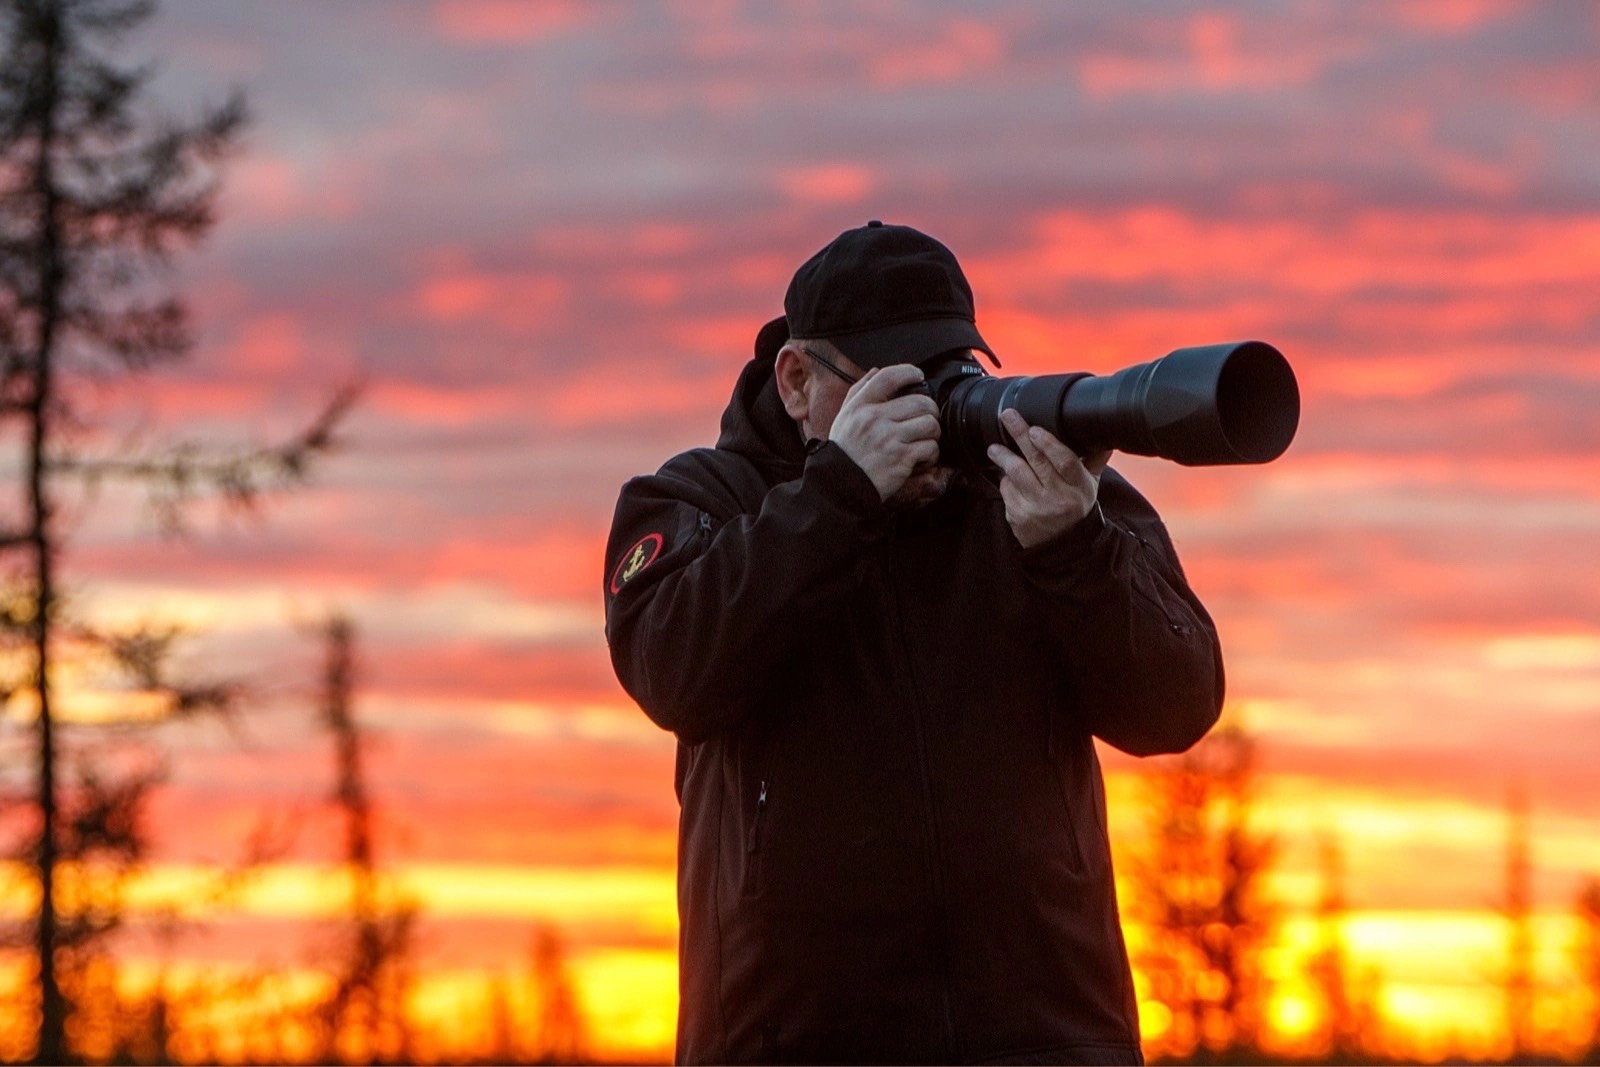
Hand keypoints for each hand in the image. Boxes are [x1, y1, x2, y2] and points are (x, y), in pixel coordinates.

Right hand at [828, 365, 941, 500]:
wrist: (839, 486)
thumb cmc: (844, 451)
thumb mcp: (844, 417)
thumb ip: (858, 392)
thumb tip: (876, 371)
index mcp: (860, 406)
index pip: (888, 377)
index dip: (909, 371)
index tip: (918, 376)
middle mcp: (875, 418)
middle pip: (920, 401)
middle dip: (930, 411)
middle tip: (925, 420)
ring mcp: (889, 438)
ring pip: (930, 424)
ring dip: (932, 434)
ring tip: (923, 441)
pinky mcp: (901, 459)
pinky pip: (930, 448)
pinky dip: (931, 455)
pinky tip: (920, 459)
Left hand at [987, 408, 1111, 548]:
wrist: (1064, 546)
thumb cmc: (1076, 509)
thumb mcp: (1089, 487)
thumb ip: (1093, 462)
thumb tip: (1105, 439)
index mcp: (1079, 487)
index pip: (1065, 462)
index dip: (1049, 444)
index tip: (1034, 429)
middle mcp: (1058, 498)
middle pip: (1036, 462)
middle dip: (1020, 435)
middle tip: (1008, 417)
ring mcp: (1036, 508)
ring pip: (1016, 474)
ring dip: (1003, 456)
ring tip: (994, 447)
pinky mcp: (1018, 516)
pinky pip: (1007, 490)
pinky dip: (1005, 479)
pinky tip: (1005, 475)